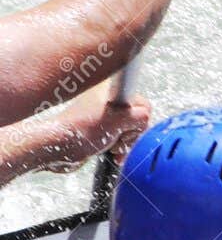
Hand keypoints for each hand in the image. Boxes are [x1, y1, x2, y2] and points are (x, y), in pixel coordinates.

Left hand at [31, 88, 150, 172]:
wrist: (57, 149)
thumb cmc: (79, 132)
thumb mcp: (118, 120)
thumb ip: (140, 115)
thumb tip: (145, 117)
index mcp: (108, 88)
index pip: (141, 102)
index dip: (136, 117)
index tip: (124, 123)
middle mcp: (107, 99)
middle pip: (137, 117)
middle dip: (131, 133)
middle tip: (116, 135)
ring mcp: (104, 114)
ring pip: (130, 130)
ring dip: (125, 142)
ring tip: (111, 145)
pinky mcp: (101, 129)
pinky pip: (121, 138)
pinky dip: (120, 147)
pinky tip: (112, 151)